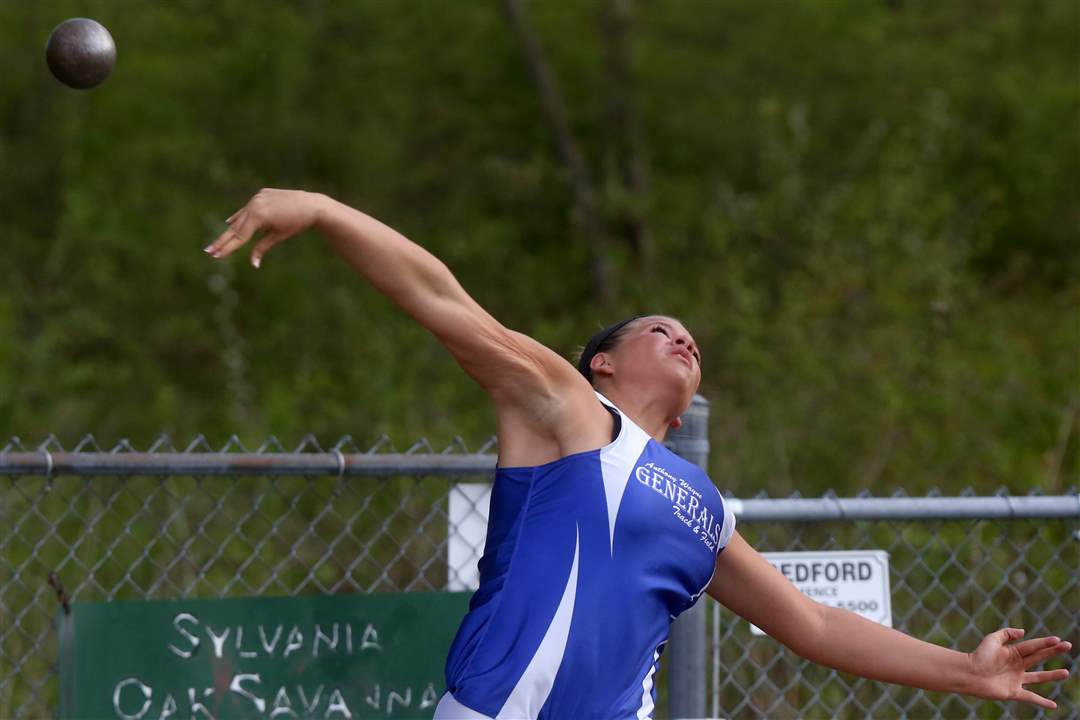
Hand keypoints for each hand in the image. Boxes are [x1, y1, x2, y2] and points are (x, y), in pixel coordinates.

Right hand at [205, 188, 326, 267]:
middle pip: (236, 227)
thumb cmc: (297, 223)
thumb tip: (253, 264)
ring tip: (218, 242)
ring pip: (241, 217)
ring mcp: (257, 197)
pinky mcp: (261, 194)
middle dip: (223, 240)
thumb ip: (262, 248)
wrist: (312, 204)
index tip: (216, 256)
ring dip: (231, 229)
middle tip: (209, 251)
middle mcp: (254, 204)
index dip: (228, 247)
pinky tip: (229, 223)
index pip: (239, 236)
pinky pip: (248, 208)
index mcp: (258, 216)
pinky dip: (240, 216)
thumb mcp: (278, 236)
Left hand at [969, 628, 1071, 708]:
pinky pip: (1031, 697)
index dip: (1045, 643)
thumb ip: (1007, 633)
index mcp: (1012, 652)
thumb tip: (1024, 632)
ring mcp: (1016, 679)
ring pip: (1038, 677)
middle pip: (1039, 657)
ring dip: (1052, 675)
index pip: (1033, 646)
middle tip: (1068, 646)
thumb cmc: (979, 656)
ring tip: (1066, 673)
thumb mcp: (992, 639)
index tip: (1059, 640)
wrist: (969, 674)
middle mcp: (1016, 665)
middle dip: (1053, 652)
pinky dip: (1042, 702)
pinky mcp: (1014, 692)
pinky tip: (1053, 705)